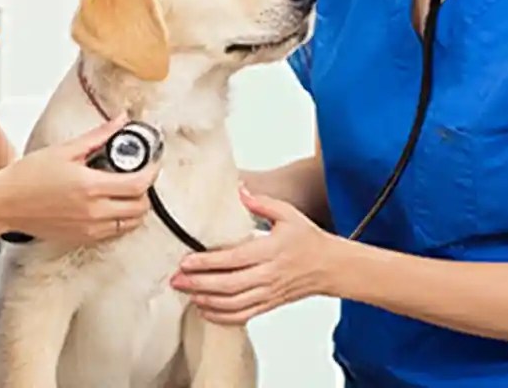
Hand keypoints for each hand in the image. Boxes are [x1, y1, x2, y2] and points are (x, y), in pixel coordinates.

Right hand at [0, 115, 157, 245]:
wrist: (5, 203)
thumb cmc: (28, 177)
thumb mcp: (65, 150)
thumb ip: (98, 136)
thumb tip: (119, 121)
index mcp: (90, 187)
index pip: (138, 185)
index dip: (152, 172)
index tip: (153, 163)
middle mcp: (93, 212)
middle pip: (140, 207)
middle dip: (146, 190)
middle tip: (139, 175)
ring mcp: (88, 229)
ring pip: (130, 224)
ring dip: (135, 207)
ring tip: (126, 191)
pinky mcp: (81, 238)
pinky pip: (113, 234)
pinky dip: (120, 221)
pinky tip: (110, 206)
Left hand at [169, 184, 332, 324]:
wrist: (332, 266)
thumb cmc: (309, 239)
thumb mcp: (288, 214)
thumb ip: (262, 202)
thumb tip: (240, 190)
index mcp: (271, 251)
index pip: (233, 260)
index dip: (207, 262)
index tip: (186, 261)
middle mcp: (269, 276)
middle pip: (228, 285)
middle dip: (198, 284)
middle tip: (176, 279)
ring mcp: (269, 293)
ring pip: (233, 304)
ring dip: (206, 301)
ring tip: (186, 293)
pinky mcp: (270, 304)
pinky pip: (243, 316)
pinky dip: (222, 316)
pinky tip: (205, 310)